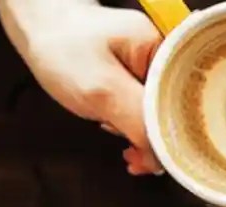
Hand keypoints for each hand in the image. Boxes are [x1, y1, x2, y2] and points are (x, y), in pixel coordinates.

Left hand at [0, 0, 163, 174]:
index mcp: (166, 52)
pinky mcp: (140, 79)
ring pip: (159, 115)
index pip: (186, 106)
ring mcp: (153, 69)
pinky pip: (146, 110)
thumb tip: (162, 158)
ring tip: (110, 125)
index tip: (149, 158)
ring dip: (135, 130)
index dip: (171, 137)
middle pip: (176, 113)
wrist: (40, 29)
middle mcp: (166, 60)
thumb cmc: (63, 48)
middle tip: (130, 152)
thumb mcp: (102, 90)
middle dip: (150, 136)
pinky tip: (113, 124)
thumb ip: (139, 124)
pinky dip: (129, 123)